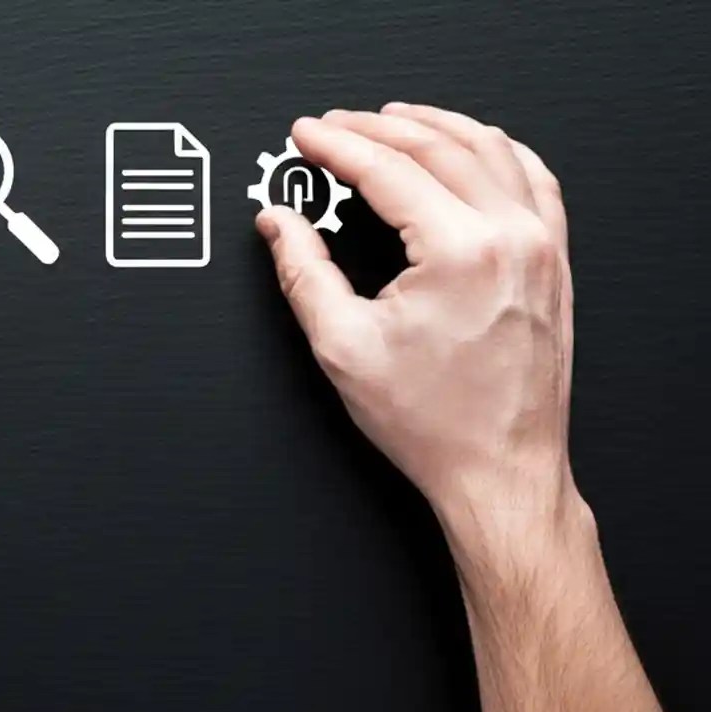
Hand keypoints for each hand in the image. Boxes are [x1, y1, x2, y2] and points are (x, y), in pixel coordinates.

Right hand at [256, 103, 575, 531]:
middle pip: (437, 146)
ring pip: (490, 149)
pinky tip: (472, 146)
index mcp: (461, 253)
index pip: (388, 169)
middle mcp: (511, 238)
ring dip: (436, 124)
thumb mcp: (343, 346)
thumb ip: (304, 272)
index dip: (336, 145)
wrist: (500, 471)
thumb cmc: (434, 424)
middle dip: (375, 127)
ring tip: (393, 118)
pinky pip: (534, 179)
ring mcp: (541, 247)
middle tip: (333, 126)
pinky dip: (496, 150)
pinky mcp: (553, 263)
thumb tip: (280, 224)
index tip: (306, 136)